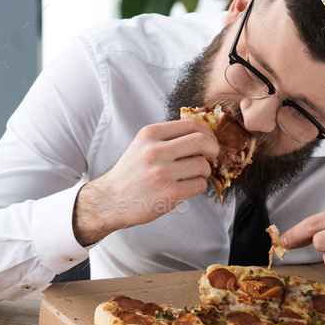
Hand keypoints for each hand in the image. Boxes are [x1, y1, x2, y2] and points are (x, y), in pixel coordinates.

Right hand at [73, 120, 218, 245]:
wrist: (111, 200)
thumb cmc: (132, 172)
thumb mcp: (143, 145)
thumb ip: (168, 137)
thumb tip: (203, 134)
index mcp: (150, 134)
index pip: (191, 124)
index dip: (207, 133)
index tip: (209, 141)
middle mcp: (155, 151)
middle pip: (202, 141)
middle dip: (213, 149)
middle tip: (211, 157)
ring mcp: (162, 173)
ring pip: (203, 165)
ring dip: (206, 170)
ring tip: (196, 174)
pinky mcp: (169, 194)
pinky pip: (199, 184)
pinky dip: (199, 185)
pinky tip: (188, 186)